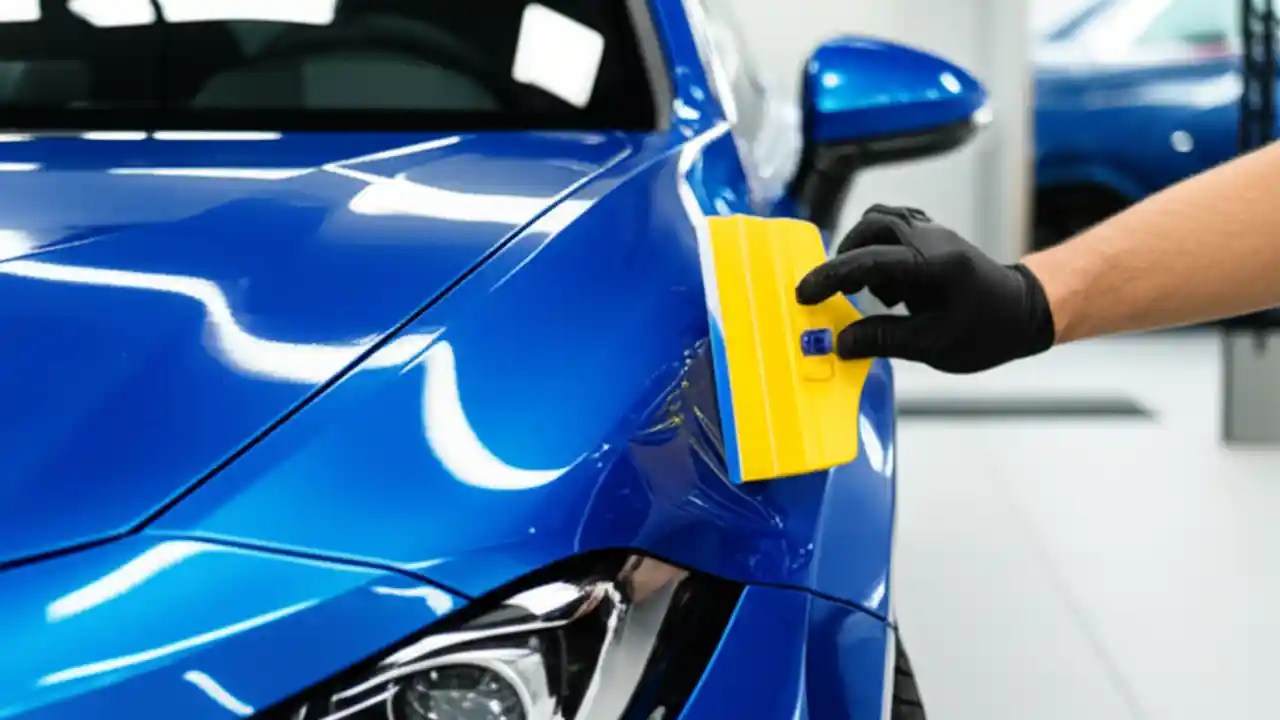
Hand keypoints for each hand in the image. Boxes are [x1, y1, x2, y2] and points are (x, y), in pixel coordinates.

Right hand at [796, 205, 1055, 372]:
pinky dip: (878, 248)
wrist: (1025, 310)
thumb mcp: (934, 346)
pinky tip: (889, 284)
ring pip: (880, 221)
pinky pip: (893, 226)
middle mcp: (929, 238)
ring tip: (872, 291)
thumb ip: (883, 339)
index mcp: (931, 266)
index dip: (830, 278)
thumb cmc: (986, 331)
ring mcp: (932, 231)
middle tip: (837, 293)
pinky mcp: (933, 233)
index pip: (868, 262)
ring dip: (863, 250)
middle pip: (870, 227)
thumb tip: (840, 342)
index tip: (804, 295)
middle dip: (846, 258)